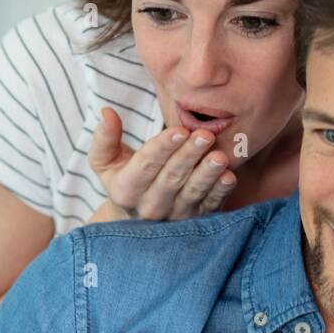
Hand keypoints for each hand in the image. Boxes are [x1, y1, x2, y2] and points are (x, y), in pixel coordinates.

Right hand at [87, 107, 236, 219]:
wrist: (139, 220)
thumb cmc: (123, 179)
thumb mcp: (105, 162)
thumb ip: (105, 138)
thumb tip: (107, 112)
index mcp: (126, 190)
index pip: (145, 166)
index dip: (162, 148)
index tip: (179, 130)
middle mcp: (150, 207)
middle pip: (171, 178)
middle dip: (188, 156)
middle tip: (204, 136)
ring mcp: (175, 216)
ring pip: (192, 192)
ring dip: (207, 174)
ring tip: (220, 157)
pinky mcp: (196, 220)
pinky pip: (210, 206)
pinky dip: (220, 193)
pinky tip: (229, 178)